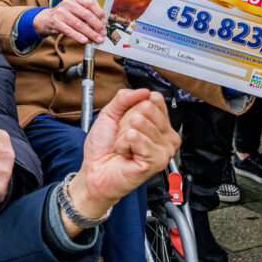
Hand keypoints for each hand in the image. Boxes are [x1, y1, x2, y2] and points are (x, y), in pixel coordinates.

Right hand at [33, 0, 106, 43]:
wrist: (46, 19)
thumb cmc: (65, 14)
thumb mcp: (75, 8)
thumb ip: (87, 12)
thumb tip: (102, 22)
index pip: (91, 3)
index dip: (100, 13)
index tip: (105, 22)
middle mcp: (68, 4)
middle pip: (86, 14)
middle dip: (97, 25)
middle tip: (103, 33)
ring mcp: (61, 13)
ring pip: (79, 24)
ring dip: (90, 33)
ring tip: (97, 39)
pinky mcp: (56, 22)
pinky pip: (69, 31)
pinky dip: (78, 36)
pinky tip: (85, 40)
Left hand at [63, 89, 177, 235]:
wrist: (95, 170)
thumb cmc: (104, 146)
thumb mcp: (110, 114)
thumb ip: (124, 98)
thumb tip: (143, 91)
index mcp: (159, 124)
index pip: (154, 98)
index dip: (131, 107)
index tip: (125, 122)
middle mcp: (167, 136)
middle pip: (146, 108)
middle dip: (126, 122)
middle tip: (124, 137)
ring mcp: (164, 149)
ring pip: (139, 122)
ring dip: (123, 135)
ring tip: (124, 147)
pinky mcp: (157, 160)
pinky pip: (135, 137)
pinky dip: (123, 144)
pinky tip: (126, 154)